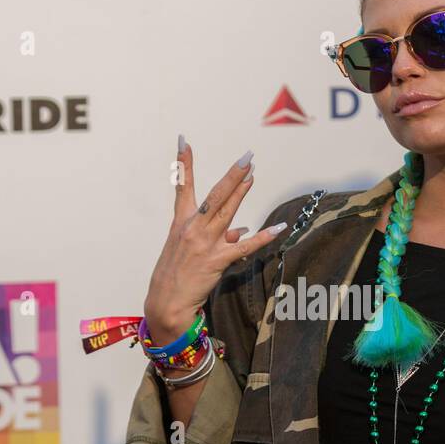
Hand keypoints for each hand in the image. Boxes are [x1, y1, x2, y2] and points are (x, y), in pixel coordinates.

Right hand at [143, 138, 287, 338]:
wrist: (166, 302)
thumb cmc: (176, 276)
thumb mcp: (188, 250)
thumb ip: (215, 237)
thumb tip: (239, 230)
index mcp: (181, 223)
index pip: (183, 187)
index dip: (184, 163)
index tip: (184, 141)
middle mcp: (192, 229)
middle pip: (214, 196)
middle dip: (231, 175)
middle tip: (245, 158)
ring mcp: (204, 244)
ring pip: (227, 212)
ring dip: (241, 192)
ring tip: (253, 175)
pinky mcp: (216, 260)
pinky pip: (244, 246)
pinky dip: (262, 237)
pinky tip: (278, 228)